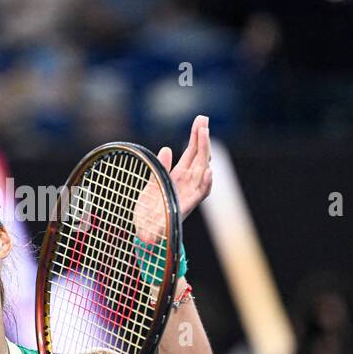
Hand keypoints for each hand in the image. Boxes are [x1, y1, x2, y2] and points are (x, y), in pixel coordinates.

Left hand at [136, 115, 214, 239]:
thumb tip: (166, 148)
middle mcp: (187, 184)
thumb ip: (161, 168)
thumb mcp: (153, 184)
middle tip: (203, 120)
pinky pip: (201, 194)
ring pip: (201, 170)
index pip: (191, 153)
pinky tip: (208, 169)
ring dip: (204, 153)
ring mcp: (188, 195)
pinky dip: (206, 183)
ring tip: (204, 135)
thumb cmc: (150, 211)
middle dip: (201, 139)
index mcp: (179, 177)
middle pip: (198, 157)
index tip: (200, 120)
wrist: (144, 234)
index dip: (196, 137)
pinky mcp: (186, 207)